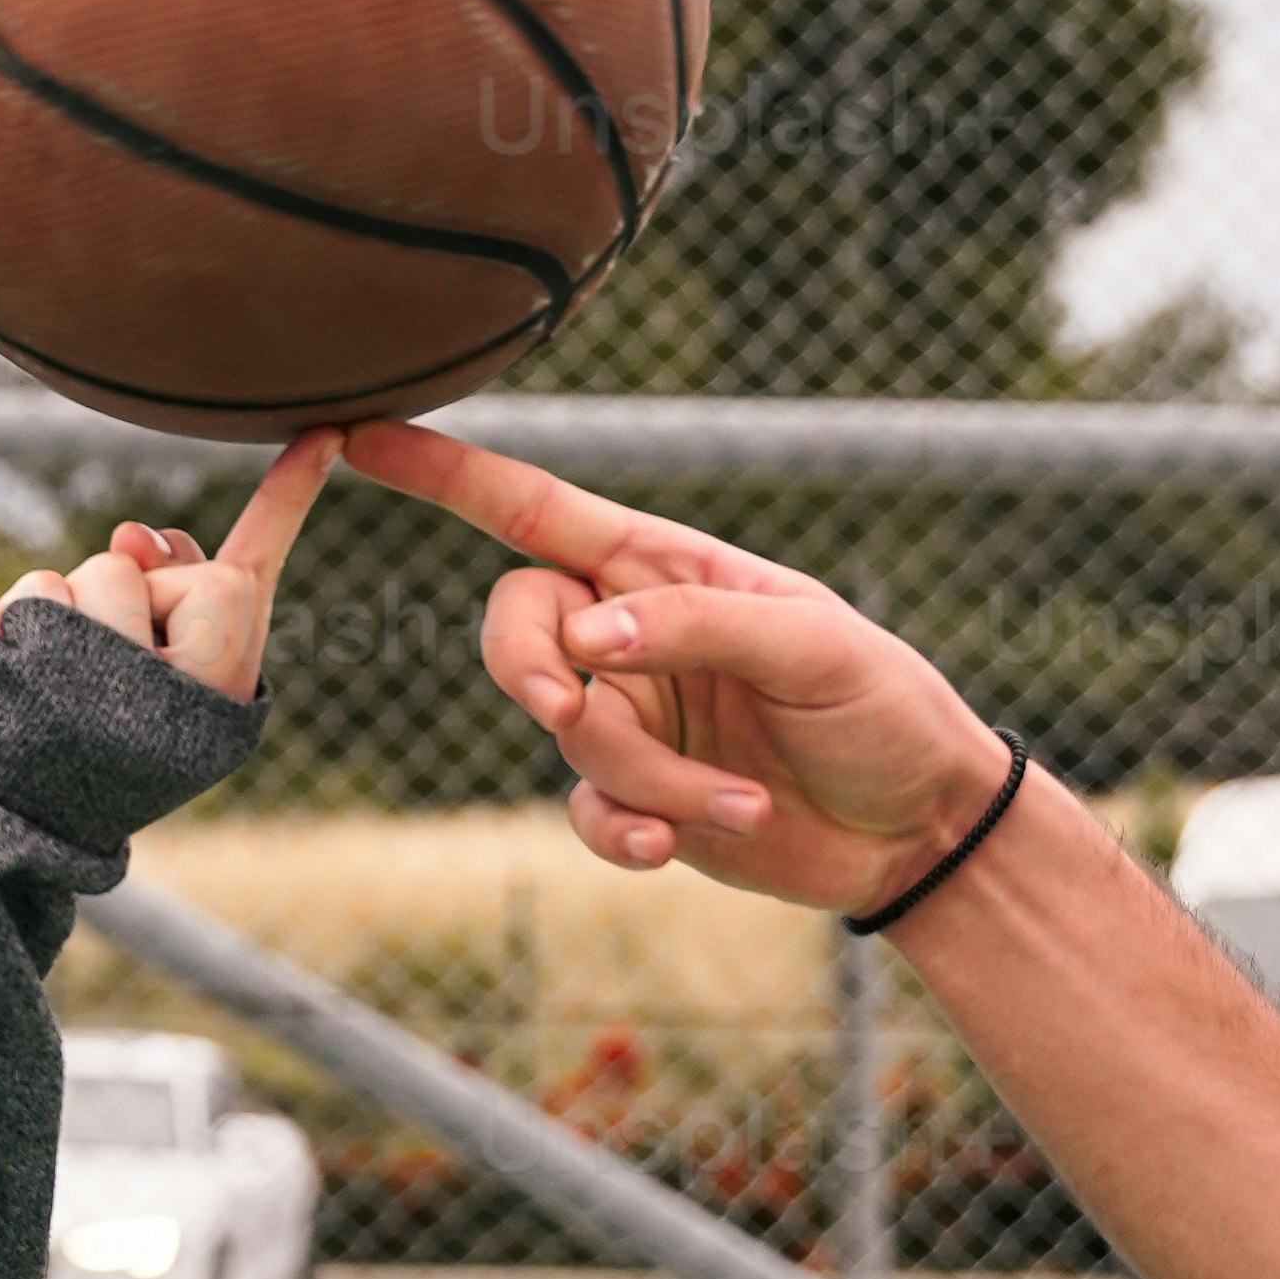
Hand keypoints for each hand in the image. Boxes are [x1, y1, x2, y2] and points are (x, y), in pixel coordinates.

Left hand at [0, 432, 340, 706]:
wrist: (28, 807)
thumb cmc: (97, 721)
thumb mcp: (151, 653)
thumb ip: (166, 580)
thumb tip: (133, 533)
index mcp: (234, 671)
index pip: (263, 560)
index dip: (291, 495)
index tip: (328, 428)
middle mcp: (207, 685)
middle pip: (168, 562)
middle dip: (128, 591)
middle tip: (111, 672)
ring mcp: (139, 688)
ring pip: (103, 571)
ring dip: (70, 608)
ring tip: (64, 678)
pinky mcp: (70, 687)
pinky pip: (43, 590)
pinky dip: (21, 618)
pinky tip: (26, 674)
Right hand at [338, 422, 1005, 911]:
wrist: (918, 825)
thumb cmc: (882, 705)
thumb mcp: (812, 644)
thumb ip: (696, 626)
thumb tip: (586, 638)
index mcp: (663, 566)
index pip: (531, 509)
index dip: (444, 473)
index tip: (361, 436)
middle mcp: (630, 634)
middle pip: (515, 627)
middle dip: (531, 671)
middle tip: (577, 709)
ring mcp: (628, 718)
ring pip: (567, 736)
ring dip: (647, 777)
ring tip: (740, 800)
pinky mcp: (636, 799)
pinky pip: (583, 812)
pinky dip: (625, 831)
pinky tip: (681, 842)